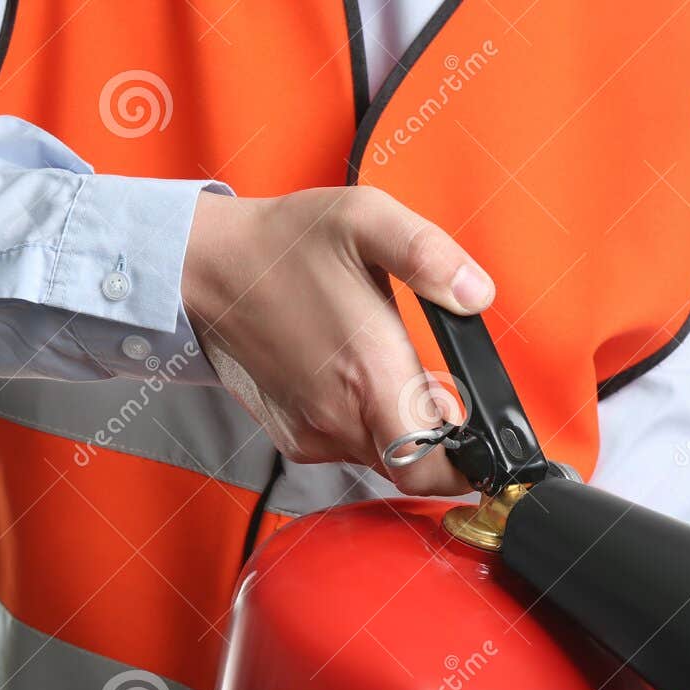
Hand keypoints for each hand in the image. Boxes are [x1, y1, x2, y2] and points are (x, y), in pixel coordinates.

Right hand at [181, 187, 494, 495]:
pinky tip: (352, 379)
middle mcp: (338, 417)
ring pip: (380, 458)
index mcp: (368, 374)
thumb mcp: (366, 219)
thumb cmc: (283, 245)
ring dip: (398, 429)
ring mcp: (311, 433)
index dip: (465, 469)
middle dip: (437, 440)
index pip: (430, 469)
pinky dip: (363, 426)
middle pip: (412, 467)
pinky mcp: (293, 436)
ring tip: (387, 370)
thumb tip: (476, 293)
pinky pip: (347, 448)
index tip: (480, 447)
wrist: (210, 268)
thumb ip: (430, 255)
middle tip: (435, 386)